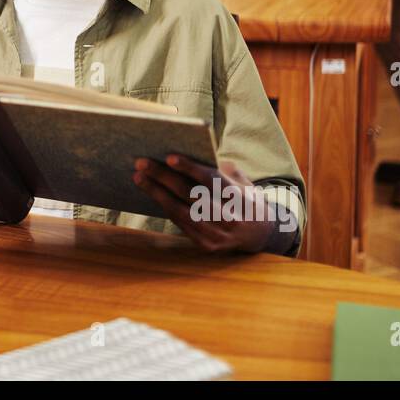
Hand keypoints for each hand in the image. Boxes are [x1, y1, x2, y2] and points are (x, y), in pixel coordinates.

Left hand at [132, 155, 284, 253]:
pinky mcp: (207, 246)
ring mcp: (218, 235)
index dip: (190, 168)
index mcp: (241, 198)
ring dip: (157, 193)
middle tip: (142, 163)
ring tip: (139, 177)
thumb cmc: (245, 199)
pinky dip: (165, 207)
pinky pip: (181, 224)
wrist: (260, 234)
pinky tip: (152, 193)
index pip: (212, 180)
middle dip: (164, 178)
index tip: (169, 157)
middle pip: (191, 196)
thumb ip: (223, 169)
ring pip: (181, 212)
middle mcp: (230, 218)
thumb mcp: (244, 181)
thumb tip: (191, 153)